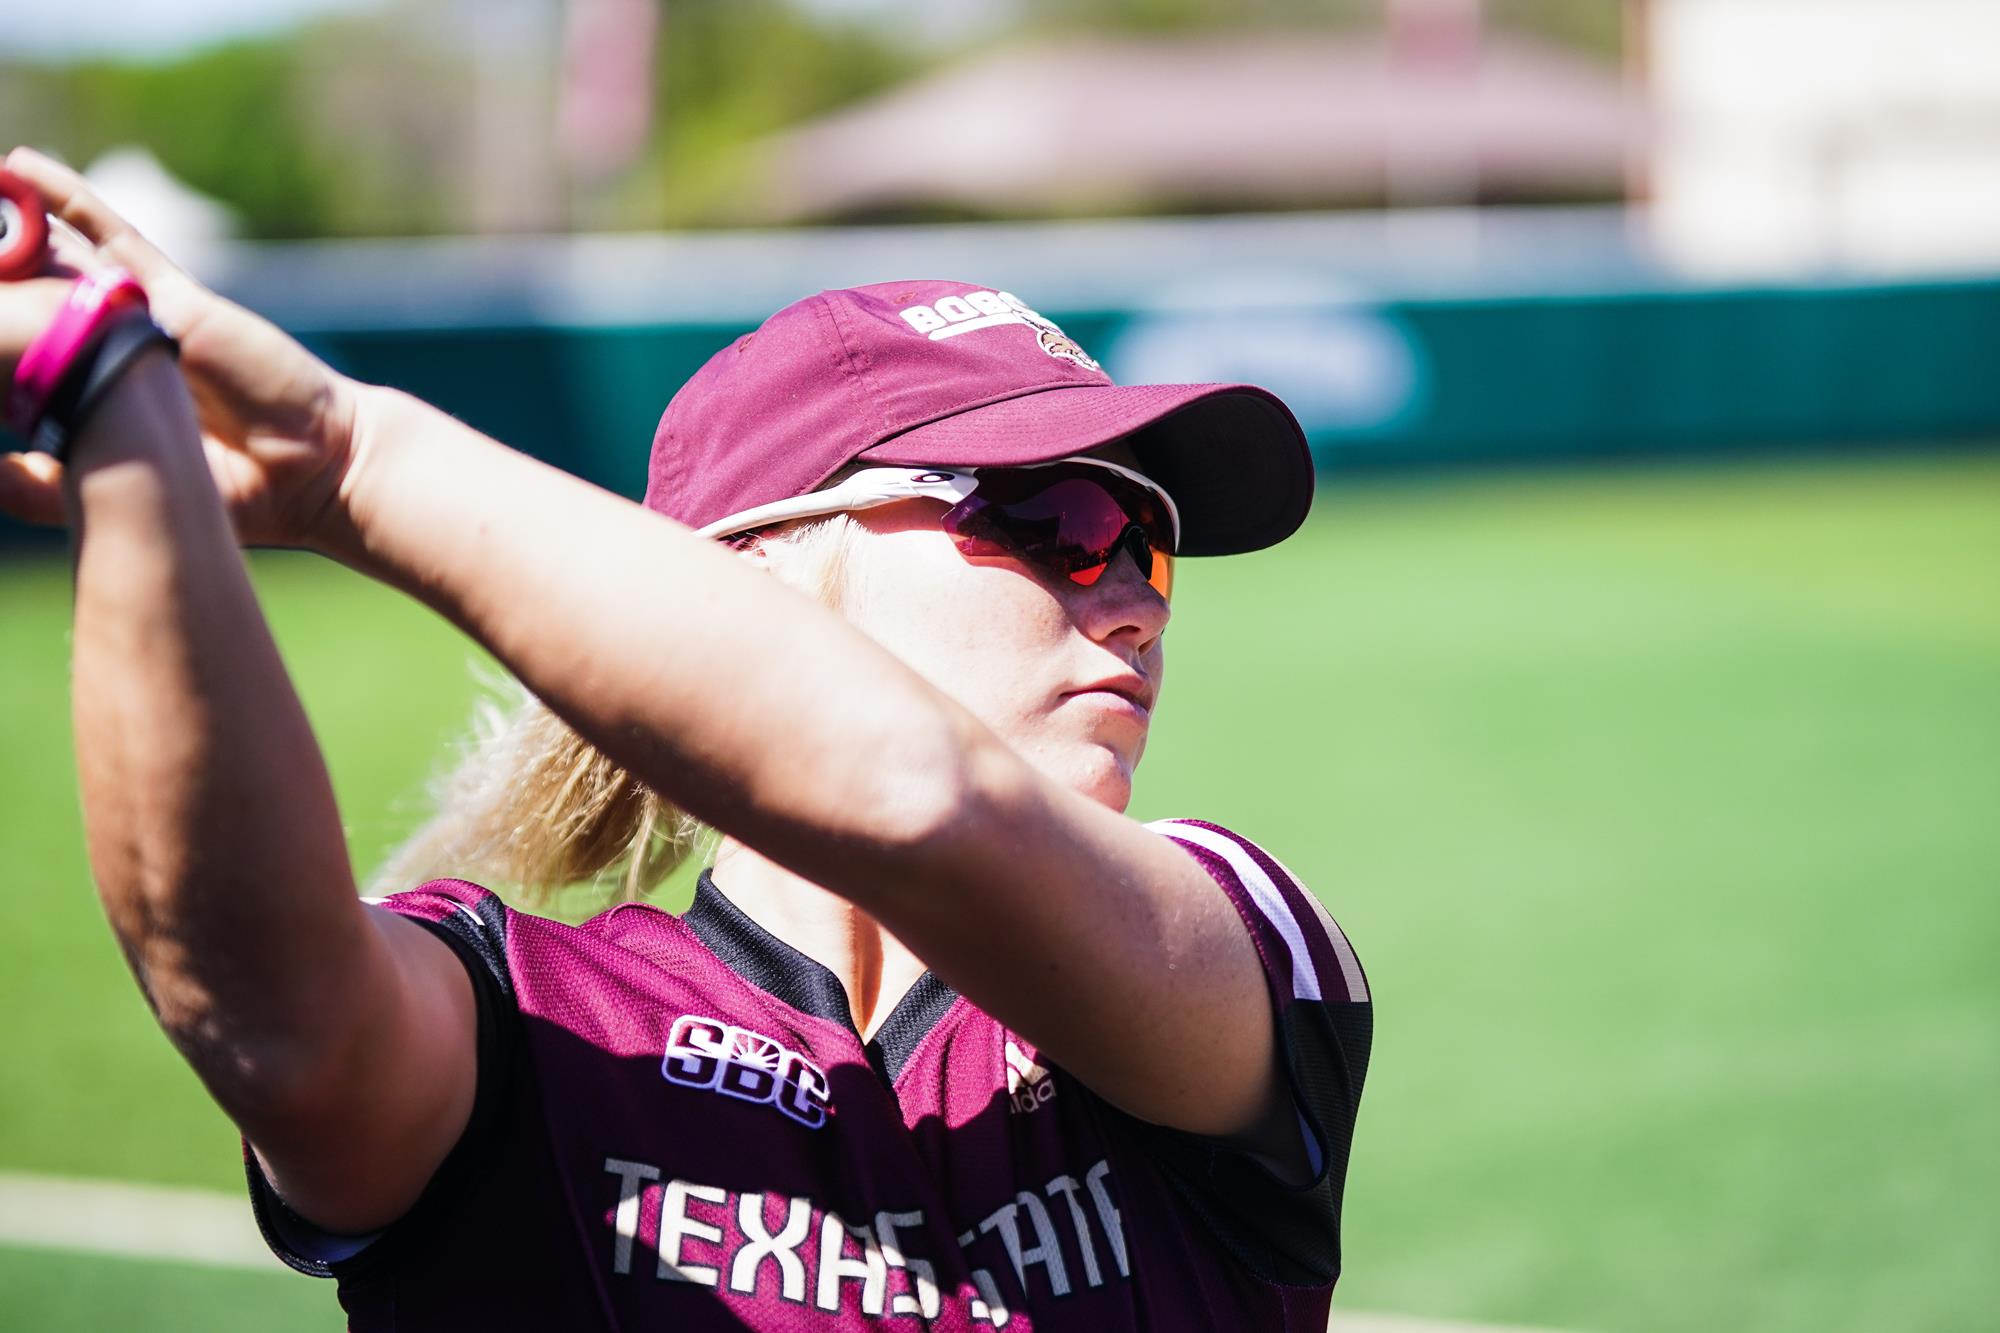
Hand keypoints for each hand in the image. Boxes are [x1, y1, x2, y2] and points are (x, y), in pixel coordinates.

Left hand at [0, 147, 362, 548]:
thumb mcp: (123, 494)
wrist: (318, 474)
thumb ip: (46, 487)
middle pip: (40, 292)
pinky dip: (68, 200)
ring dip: (14, 224)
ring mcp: (148, 317)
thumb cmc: (244, 496)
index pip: (33, 343)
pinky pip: (113, 239)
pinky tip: (19, 168)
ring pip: (62, 258)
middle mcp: (123, 347)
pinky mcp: (175, 299)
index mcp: (107, 393)